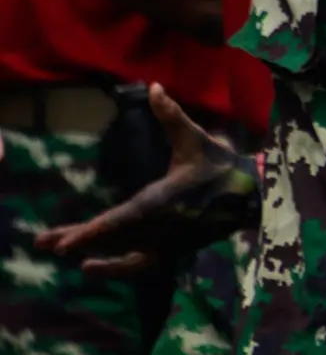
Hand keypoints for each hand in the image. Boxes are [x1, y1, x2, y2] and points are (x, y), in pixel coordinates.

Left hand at [34, 85, 254, 274]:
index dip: (92, 232)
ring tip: (60, 250)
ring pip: (119, 252)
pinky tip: (92, 265)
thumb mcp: (196, 137)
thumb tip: (153, 86)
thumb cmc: (221, 163)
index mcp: (165, 200)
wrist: (252, 193)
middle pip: (112, 238)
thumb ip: (171, 115)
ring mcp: (167, 241)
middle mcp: (162, 226)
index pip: (122, 219)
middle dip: (77, 240)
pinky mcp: (171, 251)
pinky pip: (137, 265)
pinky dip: (114, 268)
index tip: (64, 243)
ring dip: (89, 251)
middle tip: (43, 243)